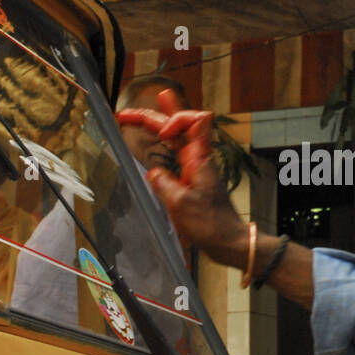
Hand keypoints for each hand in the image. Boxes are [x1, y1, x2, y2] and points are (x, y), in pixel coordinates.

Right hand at [116, 90, 249, 266]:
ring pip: (177, 136)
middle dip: (152, 117)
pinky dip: (165, 142)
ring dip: (159, 122)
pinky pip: (177, 152)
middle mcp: (198, 158)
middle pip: (178, 126)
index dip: (175, 119)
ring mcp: (196, 167)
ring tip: (140, 113)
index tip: (161, 135)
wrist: (228, 241)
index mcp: (199, 158)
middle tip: (126, 114)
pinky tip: (159, 138)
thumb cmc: (212, 225)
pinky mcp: (193, 178)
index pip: (196, 120)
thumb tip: (153, 173)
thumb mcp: (181, 204)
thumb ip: (163, 184)